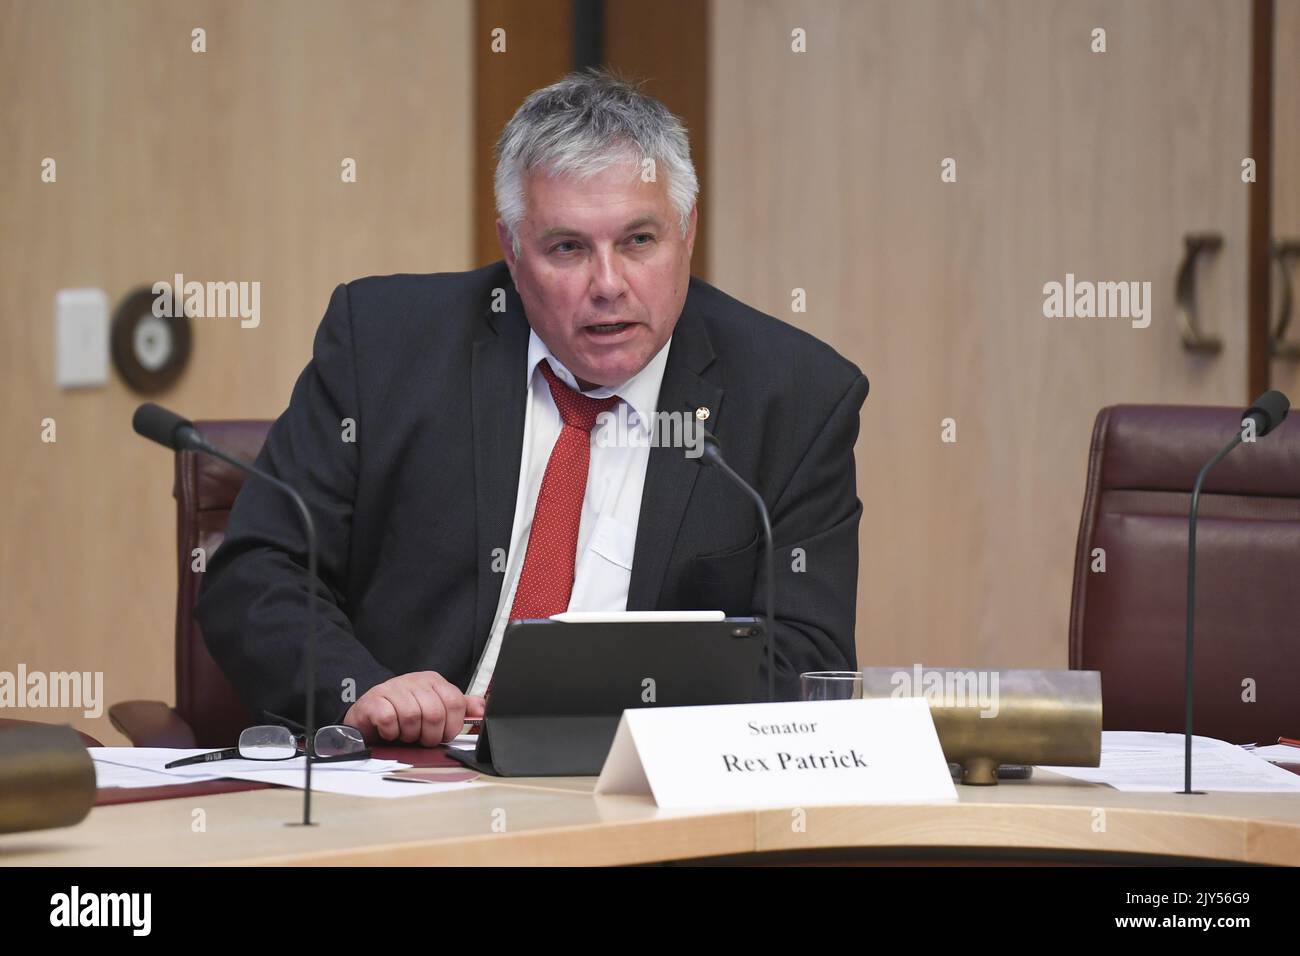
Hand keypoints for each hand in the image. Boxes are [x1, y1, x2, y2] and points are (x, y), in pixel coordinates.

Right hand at [343, 671, 485, 745]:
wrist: (370, 713)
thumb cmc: (404, 712)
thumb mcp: (435, 706)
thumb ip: (460, 707)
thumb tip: (483, 708)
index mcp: (433, 681)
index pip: (455, 703)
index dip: (452, 725)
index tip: (444, 734)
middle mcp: (415, 681)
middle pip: (435, 713)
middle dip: (430, 735)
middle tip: (422, 738)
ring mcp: (393, 688)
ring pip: (413, 717)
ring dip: (410, 735)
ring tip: (405, 733)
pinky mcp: (375, 700)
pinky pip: (390, 720)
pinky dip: (392, 732)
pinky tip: (390, 731)